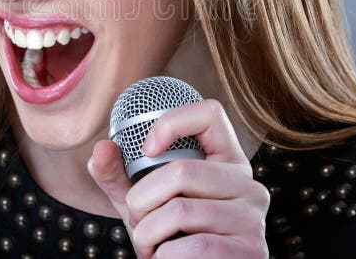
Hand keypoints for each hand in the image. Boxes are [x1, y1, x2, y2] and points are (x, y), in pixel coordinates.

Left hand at [87, 98, 269, 257]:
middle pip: (182, 170)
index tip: (147, 149)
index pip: (211, 112)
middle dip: (142, 200)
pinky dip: (164, 257)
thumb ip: (117, 175)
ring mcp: (253, 219)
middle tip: (138, 220)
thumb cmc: (170, 236)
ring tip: (148, 244)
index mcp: (227, 161)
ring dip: (148, 234)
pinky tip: (165, 258)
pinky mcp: (252, 251)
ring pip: (181, 211)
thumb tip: (101, 149)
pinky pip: (194, 246)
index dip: (173, 122)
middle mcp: (248, 184)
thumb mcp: (142, 202)